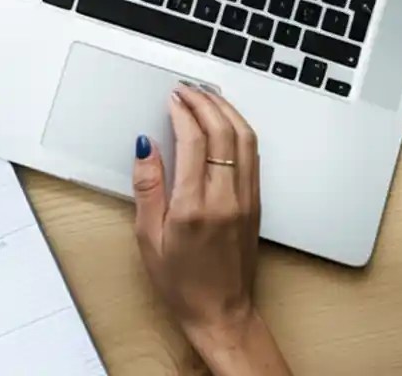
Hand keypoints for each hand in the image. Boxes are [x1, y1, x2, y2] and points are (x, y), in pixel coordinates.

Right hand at [133, 85, 287, 373]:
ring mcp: (246, 199)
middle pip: (224, 132)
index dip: (183, 113)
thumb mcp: (149, 238)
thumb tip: (145, 147)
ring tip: (207, 96)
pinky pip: (253, 155)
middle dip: (206, 102)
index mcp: (195, 206)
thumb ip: (147, 188)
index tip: (172, 99)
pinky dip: (239, 129)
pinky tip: (225, 123)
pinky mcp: (255, 203)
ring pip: (245, 139)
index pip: (195, 142)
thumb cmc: (182, 283)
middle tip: (188, 89)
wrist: (221, 312)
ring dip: (227, 111)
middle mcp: (226, 198)